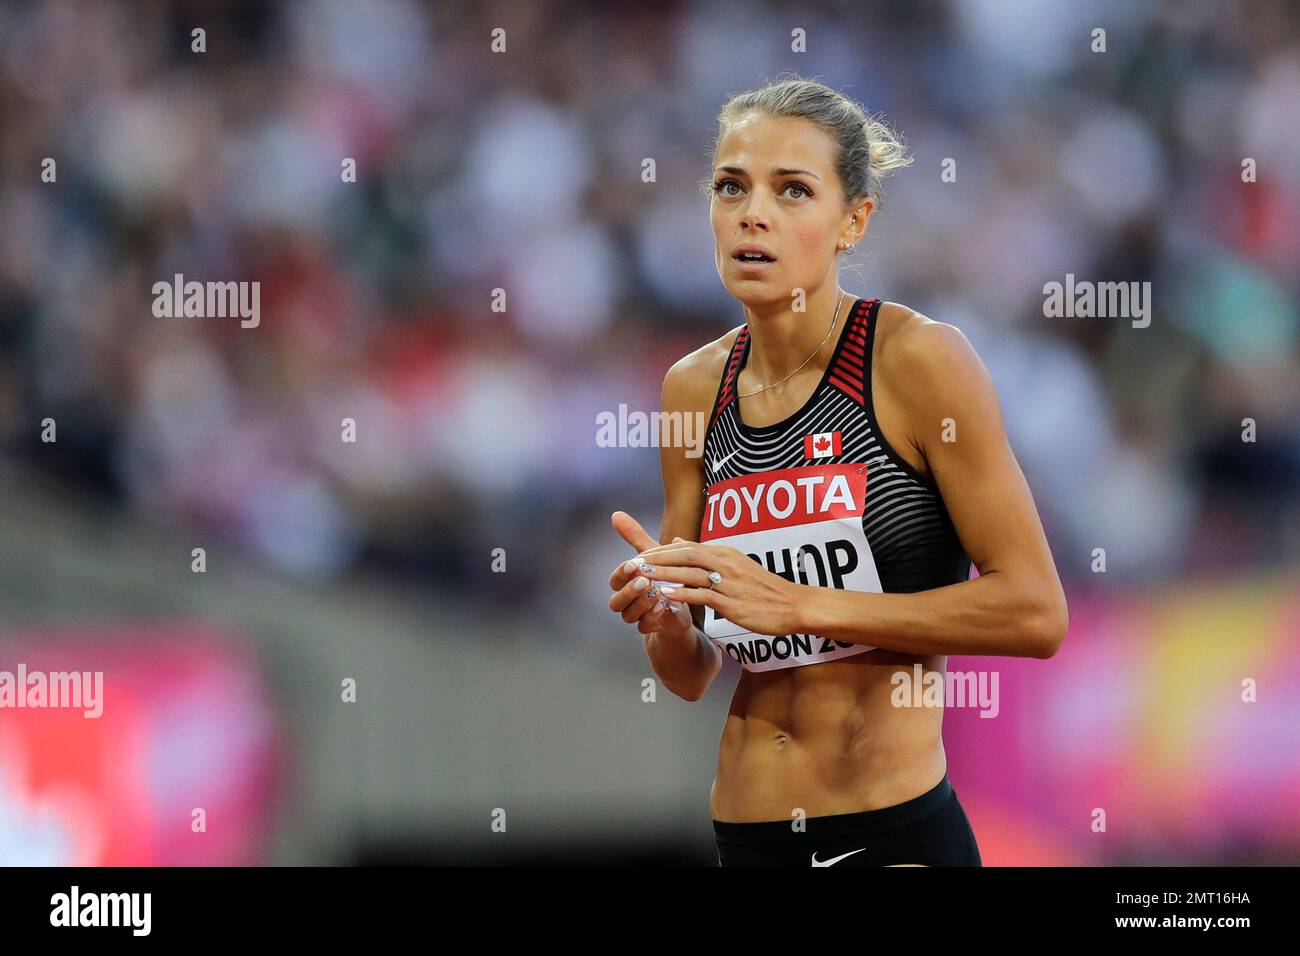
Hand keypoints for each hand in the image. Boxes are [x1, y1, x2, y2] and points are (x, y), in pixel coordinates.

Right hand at [608, 511, 693, 639]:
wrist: (681, 602)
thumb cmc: (664, 575)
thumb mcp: (654, 554)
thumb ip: (635, 536)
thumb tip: (616, 513)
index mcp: (624, 583)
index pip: (615, 579)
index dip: (622, 573)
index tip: (633, 564)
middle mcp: (625, 601)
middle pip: (616, 601)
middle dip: (629, 591)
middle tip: (644, 581)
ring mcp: (635, 616)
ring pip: (628, 615)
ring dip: (641, 604)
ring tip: (656, 593)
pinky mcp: (649, 628)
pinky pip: (643, 627)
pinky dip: (652, 617)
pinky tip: (664, 606)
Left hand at [629, 538, 802, 637]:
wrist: (794, 605)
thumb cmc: (763, 588)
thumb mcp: (735, 564)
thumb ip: (705, 554)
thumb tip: (678, 540)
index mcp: (725, 553)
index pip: (686, 546)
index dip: (661, 550)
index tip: (640, 553)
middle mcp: (725, 563)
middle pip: (684, 555)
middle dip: (657, 558)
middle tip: (634, 562)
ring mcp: (729, 582)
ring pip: (691, 573)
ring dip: (664, 574)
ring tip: (642, 576)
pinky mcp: (733, 602)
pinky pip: (704, 596)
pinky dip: (684, 594)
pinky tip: (666, 595)